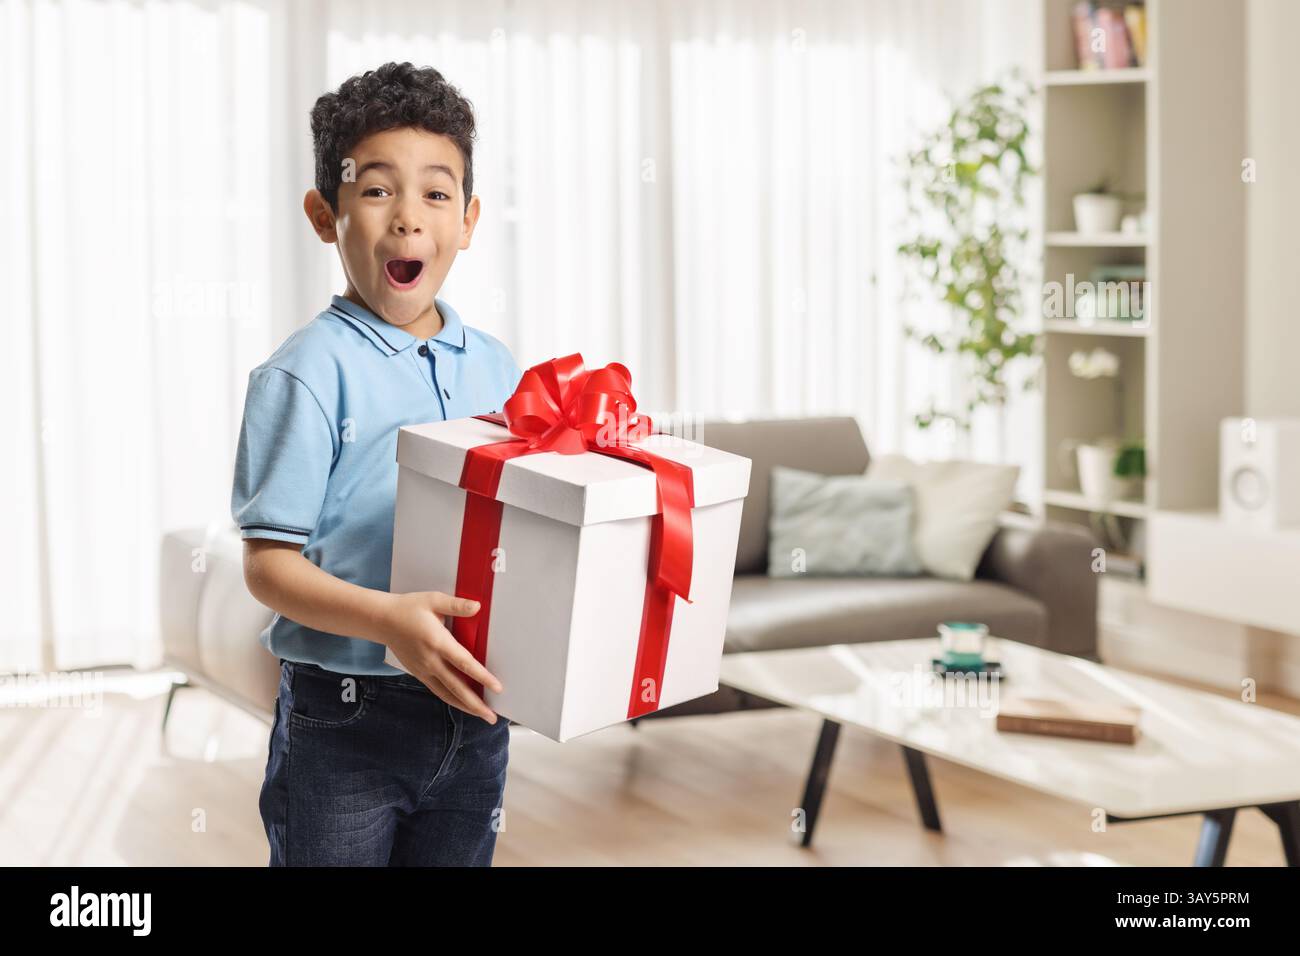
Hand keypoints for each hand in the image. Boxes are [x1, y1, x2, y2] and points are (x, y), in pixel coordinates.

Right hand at [380, 591, 503, 722]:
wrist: (382, 621)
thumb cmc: (409, 608)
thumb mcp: (433, 600)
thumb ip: (457, 605)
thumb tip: (477, 607)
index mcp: (437, 642)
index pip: (464, 664)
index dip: (482, 677)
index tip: (497, 688)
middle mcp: (430, 661)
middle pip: (457, 688)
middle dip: (476, 704)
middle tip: (492, 717)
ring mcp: (423, 670)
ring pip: (447, 694)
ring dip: (465, 707)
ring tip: (482, 715)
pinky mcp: (419, 674)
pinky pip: (438, 691)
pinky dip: (452, 700)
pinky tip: (463, 704)